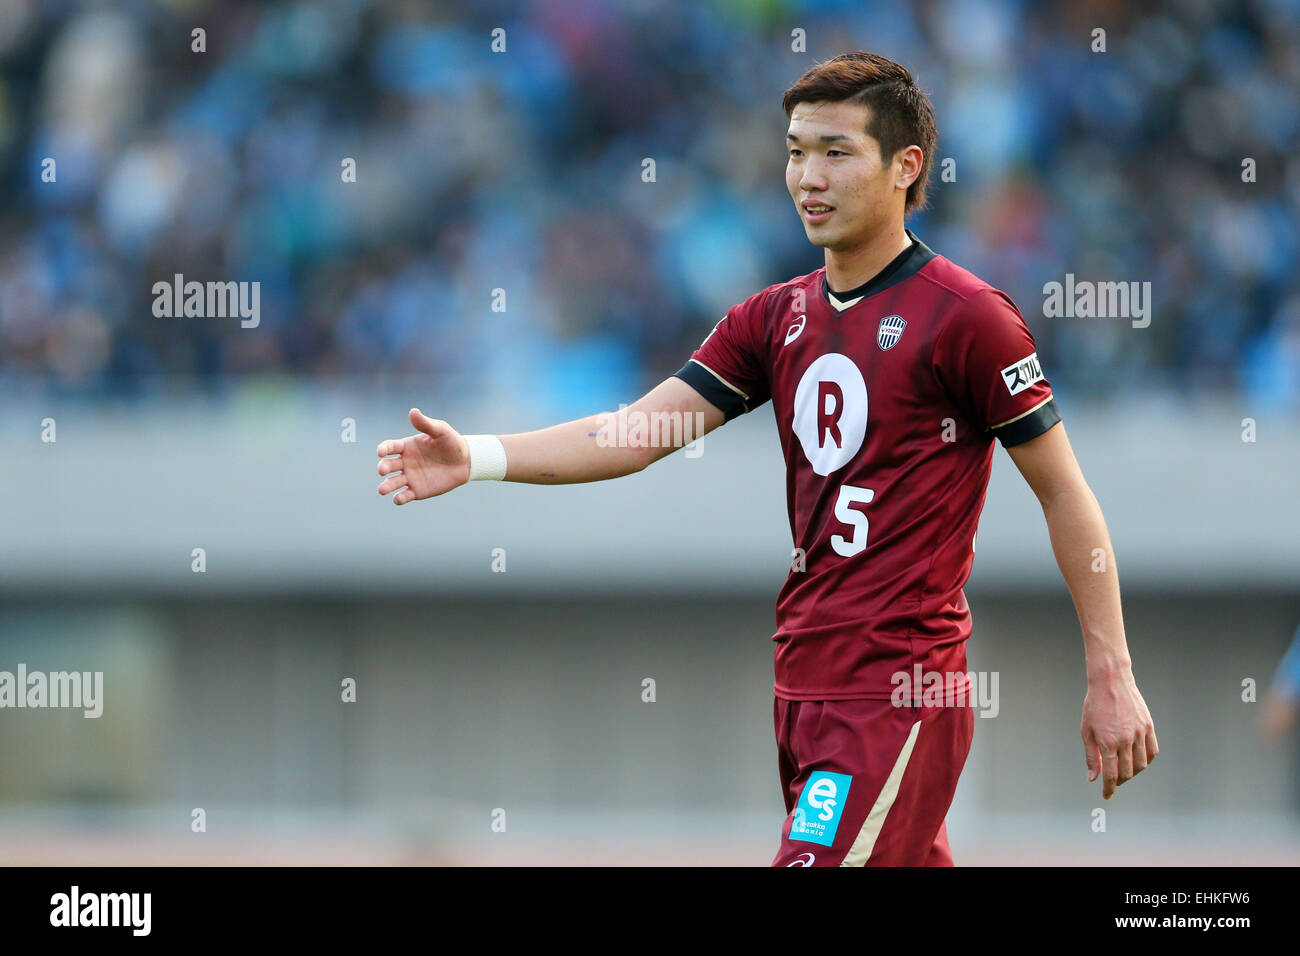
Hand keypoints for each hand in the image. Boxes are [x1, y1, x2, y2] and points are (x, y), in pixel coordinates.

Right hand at [376, 408, 470, 504]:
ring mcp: (410, 477)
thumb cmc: (451, 442)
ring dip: (385, 486)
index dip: (383, 449)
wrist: (465, 462)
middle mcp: (404, 462)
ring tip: (382, 490)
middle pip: (387, 465)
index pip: (389, 447)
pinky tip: (399, 498)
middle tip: (383, 470)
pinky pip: (404, 496)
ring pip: (392, 483)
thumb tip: (413, 411)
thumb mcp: (440, 430)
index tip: (380, 452)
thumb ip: (426, 424)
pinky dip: (399, 498)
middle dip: (383, 468)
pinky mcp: (417, 491)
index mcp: (406, 446)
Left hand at [1081, 669, 1157, 798]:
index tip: (1106, 796)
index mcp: (1108, 742)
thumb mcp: (1086, 731)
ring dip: (1133, 773)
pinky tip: (1138, 761)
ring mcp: (1139, 733)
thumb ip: (1091, 757)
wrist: (1111, 681)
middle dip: (1120, 781)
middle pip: (1128, 772)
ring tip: (1124, 770)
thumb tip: (1093, 778)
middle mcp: (1126, 739)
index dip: (1109, 788)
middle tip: (1113, 781)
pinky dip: (1146, 761)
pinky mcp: (1149, 727)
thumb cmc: (1094, 705)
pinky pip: (1152, 751)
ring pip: (1141, 764)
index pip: (1111, 774)